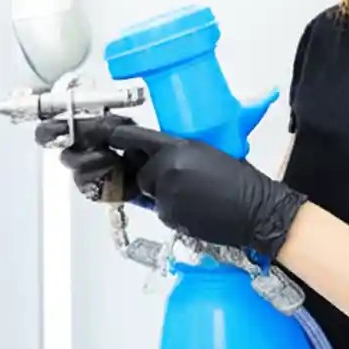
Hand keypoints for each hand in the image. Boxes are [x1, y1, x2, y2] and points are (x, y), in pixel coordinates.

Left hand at [36, 115, 307, 258]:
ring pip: (145, 190)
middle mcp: (165, 171)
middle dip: (134, 168)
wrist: (258, 211)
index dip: (105, 134)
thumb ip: (175, 151)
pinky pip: (158, 209)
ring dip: (158, 189)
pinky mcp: (169, 217)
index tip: (89, 131)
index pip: (128, 137)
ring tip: (193, 190)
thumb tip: (152, 154)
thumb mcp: (207, 151)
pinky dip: (171, 207)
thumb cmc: (241, 180)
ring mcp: (165, 197)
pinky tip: (197, 205)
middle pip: (133, 168)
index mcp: (176, 146)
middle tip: (144, 168)